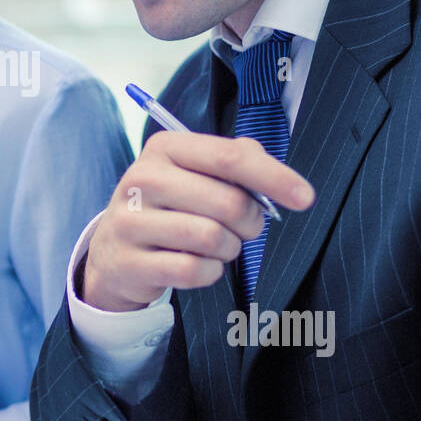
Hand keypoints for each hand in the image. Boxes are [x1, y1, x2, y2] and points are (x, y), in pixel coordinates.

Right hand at [83, 132, 315, 311]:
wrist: (115, 249)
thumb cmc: (171, 205)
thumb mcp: (195, 172)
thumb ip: (237, 162)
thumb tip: (278, 179)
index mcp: (164, 148)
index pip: (229, 157)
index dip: (274, 177)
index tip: (305, 198)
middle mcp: (142, 178)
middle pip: (228, 202)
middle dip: (250, 222)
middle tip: (244, 228)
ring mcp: (131, 221)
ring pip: (212, 238)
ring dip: (229, 248)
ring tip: (217, 245)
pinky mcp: (129, 261)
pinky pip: (194, 270)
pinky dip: (209, 272)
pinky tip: (198, 264)